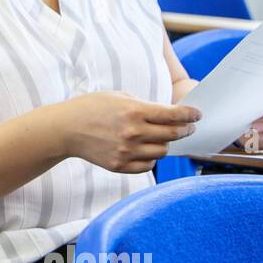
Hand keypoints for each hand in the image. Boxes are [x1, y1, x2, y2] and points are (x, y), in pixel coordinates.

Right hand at [60, 91, 201, 173]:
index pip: (174, 115)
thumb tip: (170, 114)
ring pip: (162, 152)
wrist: (65, 129)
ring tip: (164, 138)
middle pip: (173, 135)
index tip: (197, 115)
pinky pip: (147, 165)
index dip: (190, 115)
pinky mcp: (119, 165)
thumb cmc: (92, 108)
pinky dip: (151, 158)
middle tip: (188, 127)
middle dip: (185, 130)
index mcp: (134, 111)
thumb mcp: (119, 96)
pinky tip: (147, 150)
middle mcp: (133, 133)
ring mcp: (126, 151)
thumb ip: (145, 106)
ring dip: (167, 144)